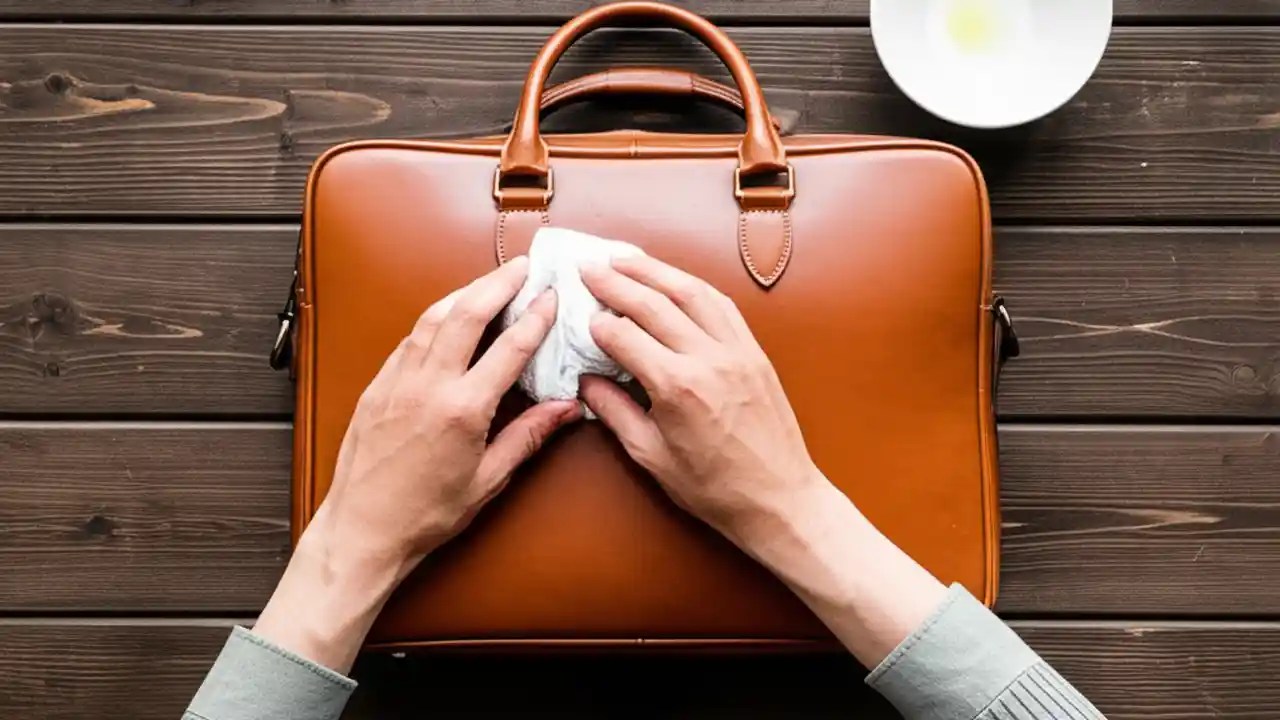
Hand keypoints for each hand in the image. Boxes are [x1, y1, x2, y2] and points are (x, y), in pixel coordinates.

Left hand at [255, 257, 580, 671]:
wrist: (362, 531)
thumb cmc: (425, 516)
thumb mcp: (488, 480)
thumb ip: (528, 436)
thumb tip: (566, 408)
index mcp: (462, 410)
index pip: (509, 348)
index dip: (535, 316)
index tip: (551, 295)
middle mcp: (428, 386)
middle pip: (467, 314)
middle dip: (498, 284)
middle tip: (523, 266)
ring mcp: (397, 381)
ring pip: (433, 318)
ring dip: (465, 293)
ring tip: (490, 282)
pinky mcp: (377, 386)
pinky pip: (408, 339)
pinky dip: (434, 318)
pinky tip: (448, 316)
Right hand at [577, 254, 822, 546]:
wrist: (779, 499)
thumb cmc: (715, 489)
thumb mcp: (652, 457)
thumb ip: (616, 413)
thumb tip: (586, 382)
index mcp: (677, 388)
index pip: (625, 337)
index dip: (598, 324)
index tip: (581, 317)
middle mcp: (708, 359)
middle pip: (654, 303)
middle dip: (616, 281)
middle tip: (588, 267)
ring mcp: (737, 351)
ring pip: (691, 292)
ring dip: (655, 270)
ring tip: (624, 258)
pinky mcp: (755, 352)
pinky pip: (722, 305)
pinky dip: (694, 286)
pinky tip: (674, 279)